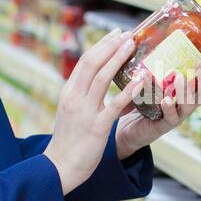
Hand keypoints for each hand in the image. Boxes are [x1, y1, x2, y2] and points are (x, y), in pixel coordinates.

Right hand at [44, 29, 143, 192]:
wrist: (60, 167)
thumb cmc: (69, 141)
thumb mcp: (72, 113)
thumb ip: (83, 97)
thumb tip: (97, 82)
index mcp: (69, 92)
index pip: (85, 62)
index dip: (101, 46)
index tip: (115, 35)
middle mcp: (74, 97)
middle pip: (92, 63)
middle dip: (110, 45)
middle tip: (128, 33)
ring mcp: (85, 111)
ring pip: (102, 77)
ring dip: (118, 58)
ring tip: (133, 44)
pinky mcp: (97, 126)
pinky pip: (115, 104)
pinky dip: (128, 90)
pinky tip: (140, 80)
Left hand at [115, 59, 200, 158]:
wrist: (130, 131)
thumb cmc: (144, 105)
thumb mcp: (154, 85)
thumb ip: (161, 70)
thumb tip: (160, 45)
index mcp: (188, 94)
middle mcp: (186, 106)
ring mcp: (177, 116)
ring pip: (188, 105)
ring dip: (186, 91)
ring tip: (181, 78)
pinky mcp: (164, 125)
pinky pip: (168, 116)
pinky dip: (167, 107)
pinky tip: (165, 99)